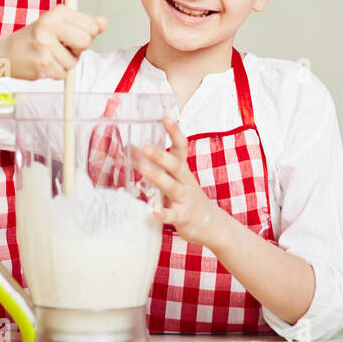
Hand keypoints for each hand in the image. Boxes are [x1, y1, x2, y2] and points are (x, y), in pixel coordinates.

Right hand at [0, 3, 106, 79]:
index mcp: (56, 13)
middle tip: (65, 47)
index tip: (75, 34)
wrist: (5, 53)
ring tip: (50, 55)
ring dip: (65, 62)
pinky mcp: (42, 65)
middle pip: (86, 41)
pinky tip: (44, 63)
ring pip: (74, 61)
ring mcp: (45, 46)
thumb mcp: (58, 23)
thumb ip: (83, 23)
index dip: (89, 33)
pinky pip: (63, 74)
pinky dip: (56, 72)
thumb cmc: (34, 38)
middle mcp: (49, 26)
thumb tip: (104, 23)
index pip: (91, 25)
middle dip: (79, 49)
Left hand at [137, 117, 223, 247]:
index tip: (166, 118)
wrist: (211, 224)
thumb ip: (155, 163)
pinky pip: (173, 214)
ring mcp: (185, 199)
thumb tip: (130, 147)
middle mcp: (185, 181)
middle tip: (145, 146)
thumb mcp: (174, 177)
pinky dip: (163, 213)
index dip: (174, 132)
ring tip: (143, 168)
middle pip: (175, 165)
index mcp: (183, 169)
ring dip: (158, 177)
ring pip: (172, 186)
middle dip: (161, 155)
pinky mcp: (184, 216)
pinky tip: (153, 211)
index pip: (181, 146)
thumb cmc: (186, 196)